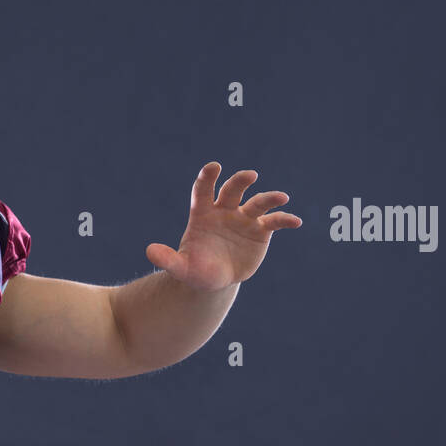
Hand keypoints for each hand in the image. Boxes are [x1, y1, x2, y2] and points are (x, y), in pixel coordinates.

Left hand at [144, 162, 300, 290]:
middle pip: (233, 190)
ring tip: (281, 198)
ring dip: (269, 198)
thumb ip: (167, 259)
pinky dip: (285, 219)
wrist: (215, 278)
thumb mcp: (181, 268)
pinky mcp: (261, 230)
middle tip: (250, 176)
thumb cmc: (195, 269)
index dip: (208, 178)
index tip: (213, 167)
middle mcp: (225, 210)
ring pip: (258, 203)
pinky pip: (274, 221)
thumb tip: (149, 251)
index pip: (203, 190)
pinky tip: (296, 221)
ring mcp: (244, 218)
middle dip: (240, 181)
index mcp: (203, 213)